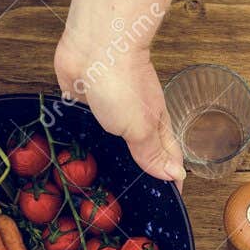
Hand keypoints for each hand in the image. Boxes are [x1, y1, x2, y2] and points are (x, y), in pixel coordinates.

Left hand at [54, 40, 184, 182]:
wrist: (95, 47)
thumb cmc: (123, 82)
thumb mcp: (141, 127)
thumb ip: (152, 152)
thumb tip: (175, 175)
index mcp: (153, 126)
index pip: (167, 158)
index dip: (169, 180)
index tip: (167, 202)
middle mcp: (133, 118)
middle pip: (138, 149)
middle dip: (137, 171)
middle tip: (130, 196)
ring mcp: (107, 108)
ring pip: (110, 138)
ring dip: (108, 155)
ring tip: (100, 180)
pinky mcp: (83, 99)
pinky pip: (84, 124)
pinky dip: (82, 137)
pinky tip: (74, 150)